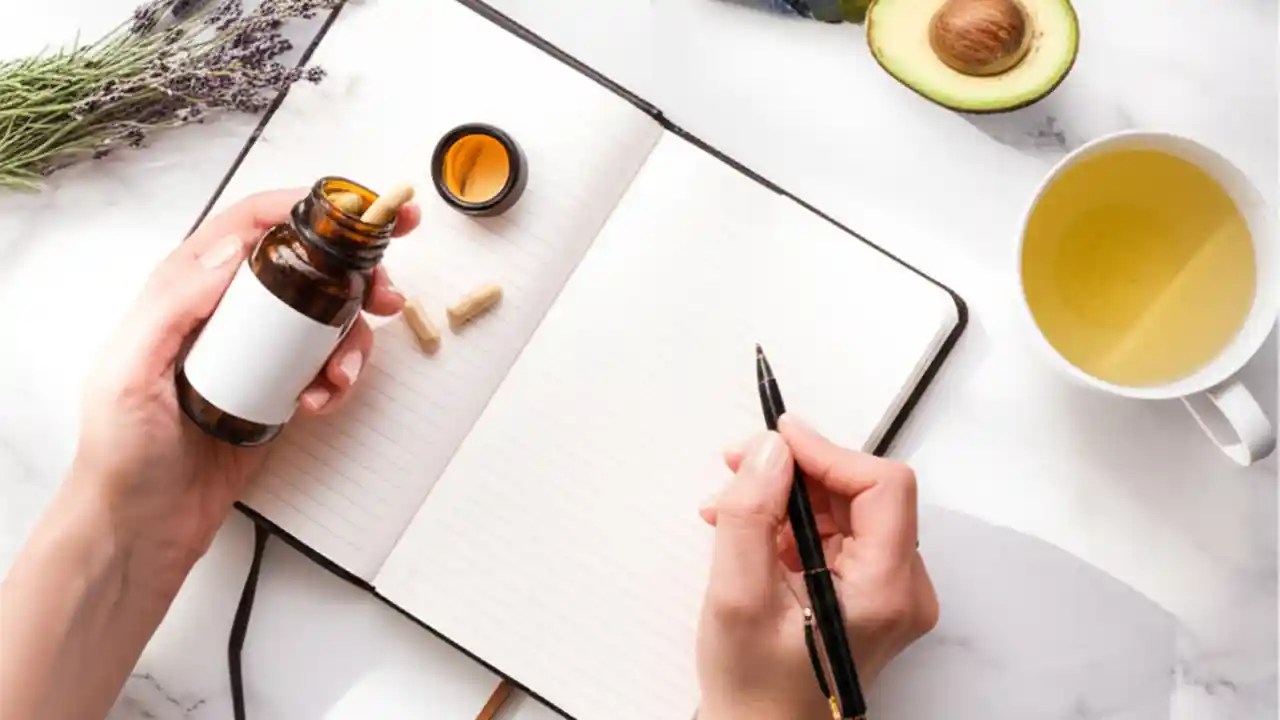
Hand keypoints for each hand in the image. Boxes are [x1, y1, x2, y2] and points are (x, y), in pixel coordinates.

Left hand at [70, 188, 420, 581]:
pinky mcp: (276, 385)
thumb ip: (173, 303)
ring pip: (325, 318)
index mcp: (184, 291)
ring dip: (352, 340)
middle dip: (355, 274)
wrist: (144, 525)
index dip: (307, 208)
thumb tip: (228, 249)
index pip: (249, 226)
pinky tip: (323, 400)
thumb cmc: (123, 454)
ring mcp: (255, 349)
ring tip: (342, 375)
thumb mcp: (130, 370)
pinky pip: (325, 365)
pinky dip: (340, 379)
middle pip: (304, 265)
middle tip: (386, 293)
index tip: (359, 213)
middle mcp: (224, 311)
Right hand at [695, 415, 938, 719]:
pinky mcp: (867, 592)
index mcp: (885, 591)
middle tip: (738, 464)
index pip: (882, 487)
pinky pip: (836, 534)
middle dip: (796, 473)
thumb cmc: (755, 689)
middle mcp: (901, 589)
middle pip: (862, 493)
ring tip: (730, 509)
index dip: (828, 452)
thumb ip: (751, 515)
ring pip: (845, 509)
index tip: (777, 440)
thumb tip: (769, 450)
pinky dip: (791, 523)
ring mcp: (886, 591)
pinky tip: (749, 532)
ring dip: (786, 497)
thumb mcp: (737, 595)